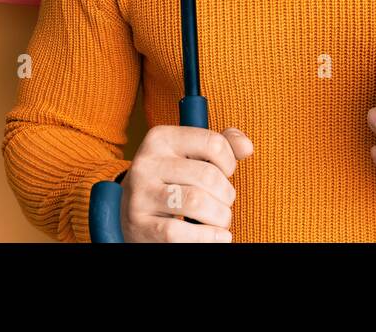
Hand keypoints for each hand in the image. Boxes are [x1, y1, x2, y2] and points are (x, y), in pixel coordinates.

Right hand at [120, 126, 253, 241]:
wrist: (129, 212)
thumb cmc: (171, 180)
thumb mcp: (191, 154)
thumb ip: (223, 144)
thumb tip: (247, 148)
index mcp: (161, 138)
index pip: (213, 143)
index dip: (229, 162)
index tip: (225, 173)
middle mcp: (147, 163)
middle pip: (208, 176)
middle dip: (227, 194)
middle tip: (224, 202)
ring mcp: (140, 195)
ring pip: (197, 202)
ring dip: (220, 216)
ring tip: (221, 220)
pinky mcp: (139, 225)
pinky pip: (180, 232)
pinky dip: (208, 237)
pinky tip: (218, 236)